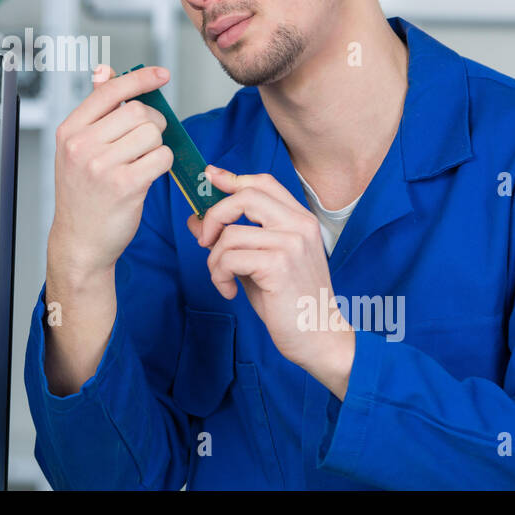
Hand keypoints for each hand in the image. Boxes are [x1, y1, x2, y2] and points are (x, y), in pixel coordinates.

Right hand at [49, 63, 172, 282]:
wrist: (79, 242)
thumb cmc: (82, 195)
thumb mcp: (77, 149)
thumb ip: (94, 110)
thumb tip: (104, 71)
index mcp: (69, 131)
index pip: (110, 90)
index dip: (140, 78)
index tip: (161, 74)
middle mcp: (82, 145)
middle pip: (138, 111)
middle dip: (153, 122)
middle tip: (147, 140)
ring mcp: (102, 166)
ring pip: (152, 133)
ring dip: (157, 146)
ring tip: (142, 161)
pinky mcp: (125, 185)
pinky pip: (161, 157)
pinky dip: (163, 164)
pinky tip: (148, 174)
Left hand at [185, 165, 354, 399]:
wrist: (319, 337)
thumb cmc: (288, 302)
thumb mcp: (258, 263)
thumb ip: (234, 239)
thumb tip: (196, 221)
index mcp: (300, 220)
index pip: (263, 183)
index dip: (232, 178)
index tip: (209, 177)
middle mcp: (299, 225)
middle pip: (245, 196)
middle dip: (214, 216)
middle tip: (205, 242)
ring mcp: (291, 242)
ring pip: (230, 233)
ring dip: (214, 260)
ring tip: (223, 279)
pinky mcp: (279, 264)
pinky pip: (229, 257)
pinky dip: (219, 276)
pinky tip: (229, 291)